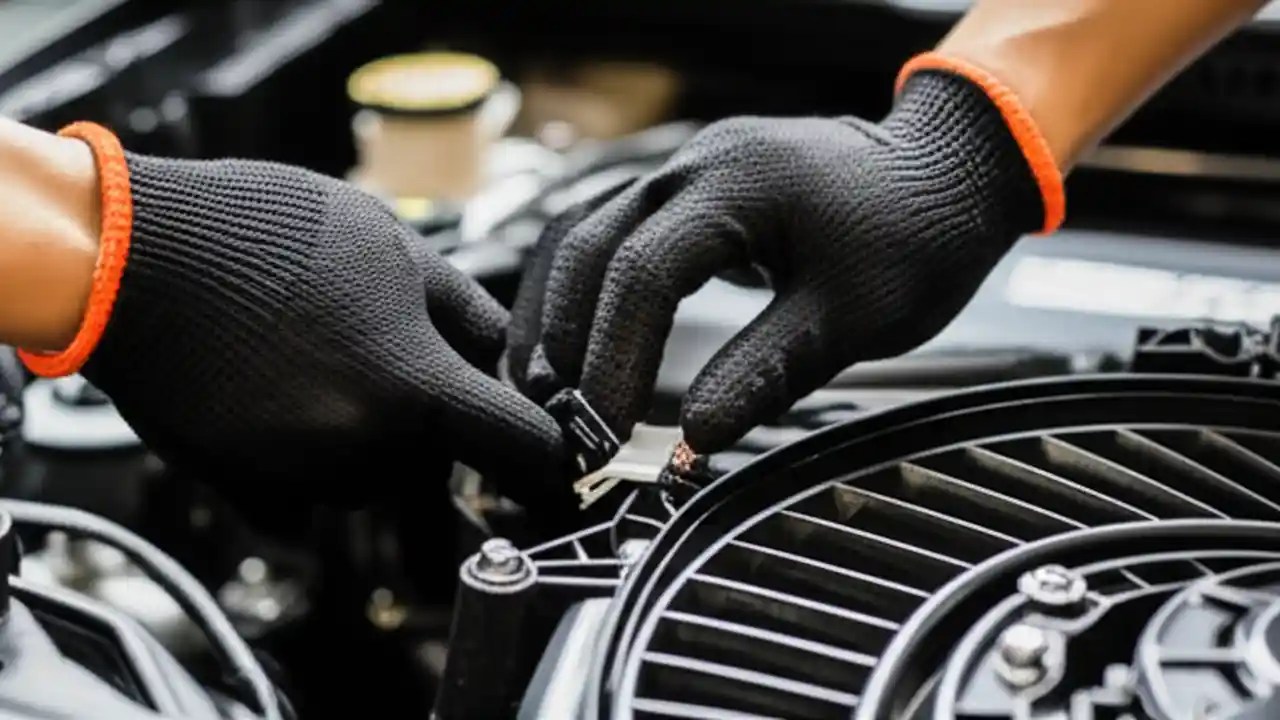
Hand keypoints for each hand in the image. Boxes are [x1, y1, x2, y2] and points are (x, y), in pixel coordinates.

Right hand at [21, 124, 562, 505]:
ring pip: (376, 475)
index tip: (559, 462)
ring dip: (371, 435)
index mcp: (417, 390)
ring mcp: (303, 477)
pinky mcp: (247, 490)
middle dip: (431, 417)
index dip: (550, 455)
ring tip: (320, 355)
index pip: (521, 450)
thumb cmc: (267, 234)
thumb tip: (518, 360)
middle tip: (383, 345)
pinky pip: (309, 494)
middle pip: (438, 460)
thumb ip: (472, 313)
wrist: (132, 257)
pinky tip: (280, 395)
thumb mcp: (396, 246)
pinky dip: (310, 458)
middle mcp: (364, 451)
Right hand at [508, 69, 1052, 453]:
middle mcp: (695, 165)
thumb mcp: (851, 316)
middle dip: (563, 337)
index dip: (614, 358)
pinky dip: (585, 290)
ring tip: (547, 387)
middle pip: (588, 245)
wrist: (948, 171)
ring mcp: (686, 171)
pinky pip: (610, 232)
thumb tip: (694, 438)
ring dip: (559, 311)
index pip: (643, 275)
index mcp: (736, 183)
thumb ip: (765, 372)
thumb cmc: (916, 232)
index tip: (604, 428)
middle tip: (555, 417)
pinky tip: (578, 338)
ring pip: (584, 233)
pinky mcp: (689, 190)